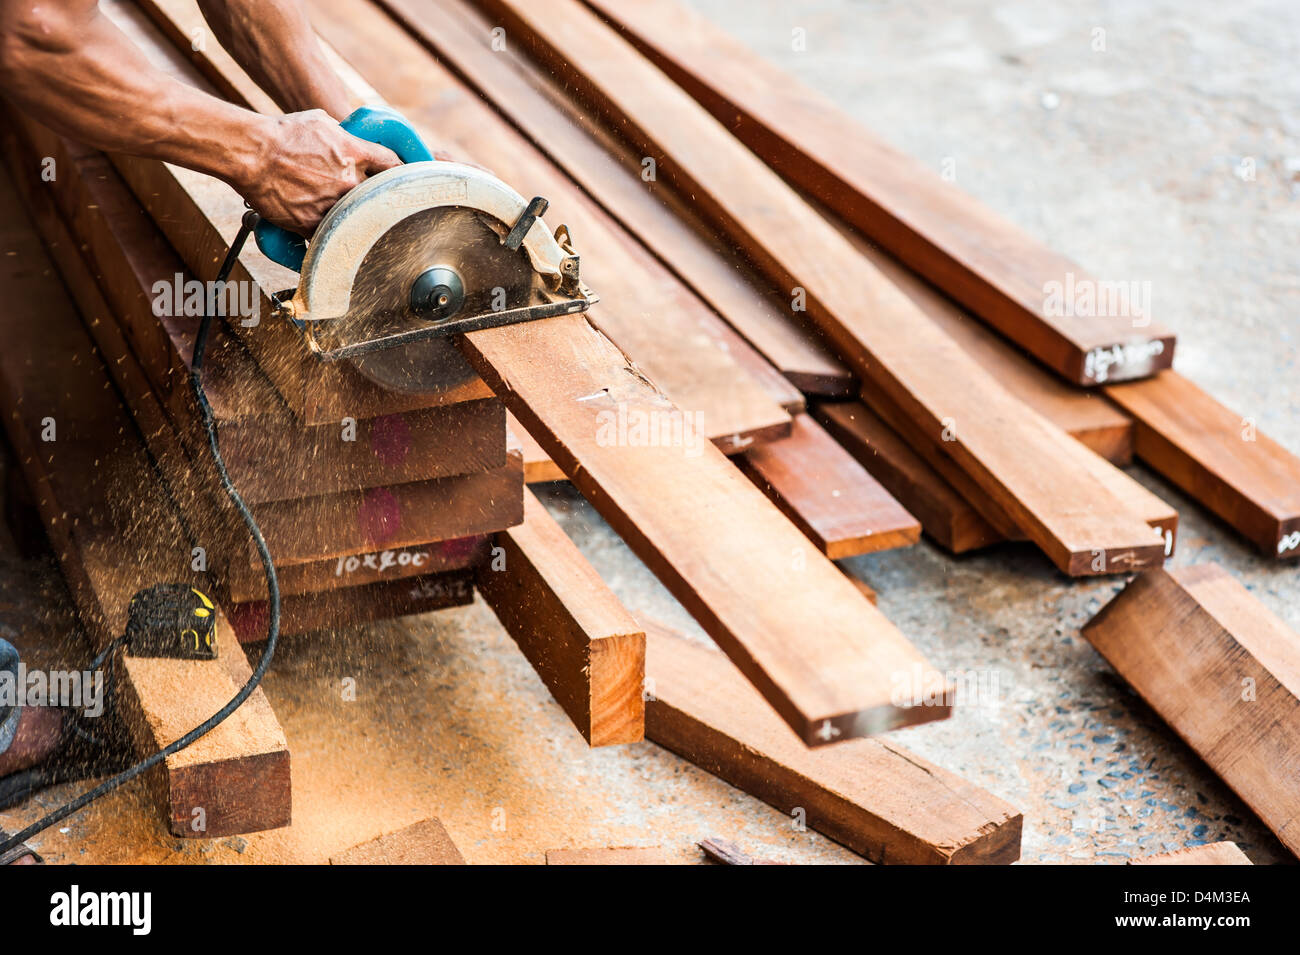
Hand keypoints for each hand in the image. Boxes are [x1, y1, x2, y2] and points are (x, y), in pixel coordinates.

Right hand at [238, 109, 400, 234]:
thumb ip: (345, 136)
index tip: (402, 177)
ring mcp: (332, 205)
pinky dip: (331, 234)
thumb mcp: (321, 122)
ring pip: (357, 218)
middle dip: (381, 198)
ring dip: (356, 218)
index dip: (401, 171)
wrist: (251, 153)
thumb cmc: (283, 133)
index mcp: (355, 153)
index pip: (393, 165)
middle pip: (381, 196)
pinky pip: (331, 234)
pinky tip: (333, 235)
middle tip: (382, 202)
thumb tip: (354, 141)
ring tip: (351, 218)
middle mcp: (348, 182)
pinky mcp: (313, 223)